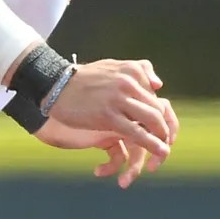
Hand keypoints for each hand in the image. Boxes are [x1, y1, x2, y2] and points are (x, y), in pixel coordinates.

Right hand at [39, 58, 176, 180]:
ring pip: (151, 120)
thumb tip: (159, 85)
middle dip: (164, 129)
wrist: (55, 84)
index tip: (161, 129)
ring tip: (164, 150)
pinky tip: (159, 152)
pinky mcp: (107, 115)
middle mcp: (129, 83)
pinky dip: (150, 144)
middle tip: (164, 143)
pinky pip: (135, 132)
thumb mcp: (112, 66)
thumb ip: (137, 70)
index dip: (163, 117)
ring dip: (161, 137)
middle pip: (157, 109)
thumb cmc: (83, 79)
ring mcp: (119, 99)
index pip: (156, 98)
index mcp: (132, 72)